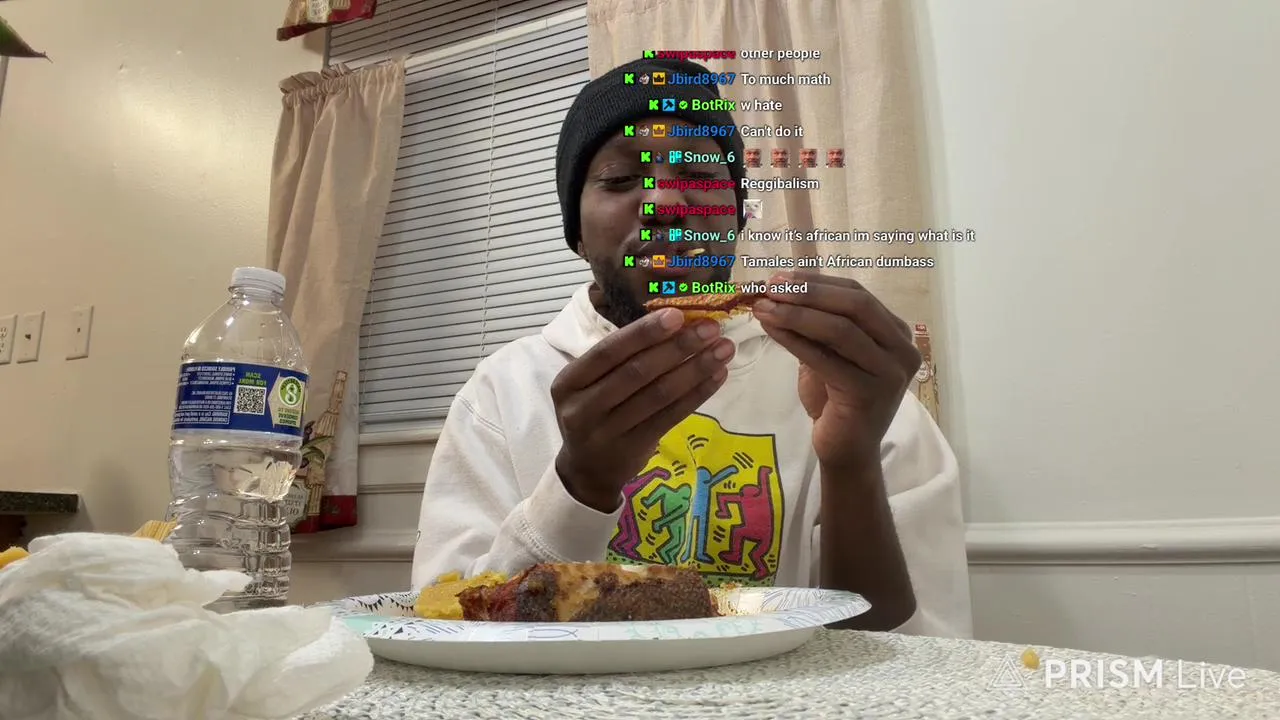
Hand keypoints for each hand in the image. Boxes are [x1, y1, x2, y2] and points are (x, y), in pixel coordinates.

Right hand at [551, 308, 734, 510]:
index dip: (644, 332)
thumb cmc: (595, 412)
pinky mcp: (633, 450)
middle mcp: (582, 408)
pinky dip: (696, 395)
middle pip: (636, 372)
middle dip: (678, 347)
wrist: (586, 470)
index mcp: (569, 381)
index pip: (608, 351)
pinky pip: (670, 417)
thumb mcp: (590, 384)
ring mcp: (607, 432)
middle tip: (711, 328)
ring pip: (658, 395)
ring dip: (695, 369)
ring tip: (723, 350)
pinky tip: (717, 377)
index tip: (677, 315)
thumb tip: (675, 322)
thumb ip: (621, 358)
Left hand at [752, 272, 921, 470]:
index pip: (858, 293)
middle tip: (772, 287)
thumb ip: (819, 324)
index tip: (781, 276)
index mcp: (897, 332)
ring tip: (764, 307)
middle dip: (809, 292)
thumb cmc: (836, 400)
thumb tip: (781, 289)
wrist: (846, 450)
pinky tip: (771, 330)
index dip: (818, 281)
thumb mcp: (830, 353)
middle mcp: (902, 349)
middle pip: (855, 305)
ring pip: (841, 329)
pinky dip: (795, 340)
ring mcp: (890, 372)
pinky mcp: (869, 393)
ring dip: (797, 314)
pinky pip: (826, 358)